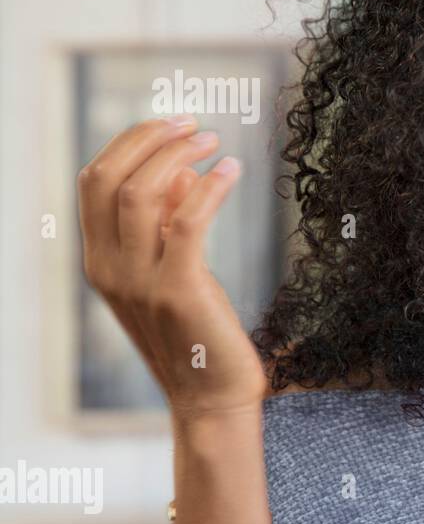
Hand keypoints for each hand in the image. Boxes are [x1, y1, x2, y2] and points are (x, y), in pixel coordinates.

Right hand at [77, 116, 268, 419]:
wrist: (211, 398)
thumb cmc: (198, 335)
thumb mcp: (172, 275)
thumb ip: (167, 226)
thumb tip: (181, 172)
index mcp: (101, 262)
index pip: (93, 182)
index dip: (129, 143)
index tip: (170, 125)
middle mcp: (109, 269)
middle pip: (109, 179)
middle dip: (150, 139)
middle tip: (193, 124)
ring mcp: (140, 281)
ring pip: (141, 194)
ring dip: (178, 155)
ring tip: (212, 141)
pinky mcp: (178, 291)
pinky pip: (186, 222)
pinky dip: (209, 188)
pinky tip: (230, 171)